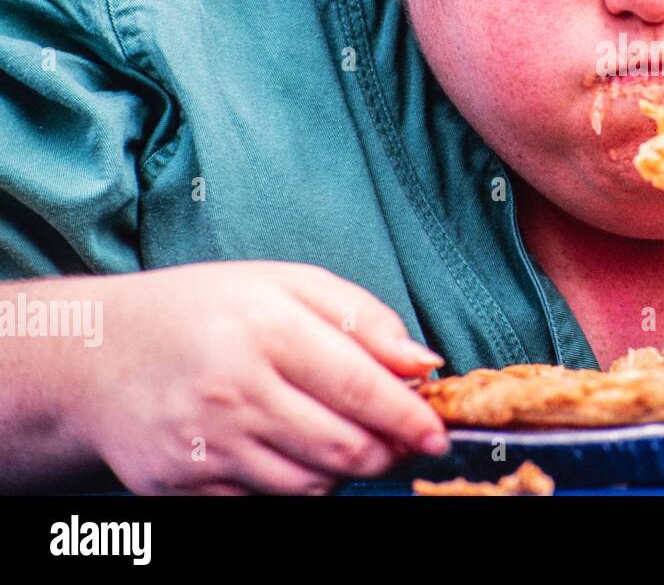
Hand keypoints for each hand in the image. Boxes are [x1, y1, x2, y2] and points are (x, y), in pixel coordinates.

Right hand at [65, 261, 447, 494]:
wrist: (100, 354)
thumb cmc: (207, 311)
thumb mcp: (288, 286)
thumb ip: (364, 319)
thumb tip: (423, 364)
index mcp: (266, 328)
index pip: (361, 386)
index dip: (409, 417)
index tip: (437, 432)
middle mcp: (233, 389)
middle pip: (342, 447)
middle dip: (388, 452)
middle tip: (405, 442)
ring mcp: (205, 444)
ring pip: (311, 484)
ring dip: (347, 471)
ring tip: (349, 440)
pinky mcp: (182, 486)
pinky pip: (267, 503)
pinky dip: (299, 487)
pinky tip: (296, 453)